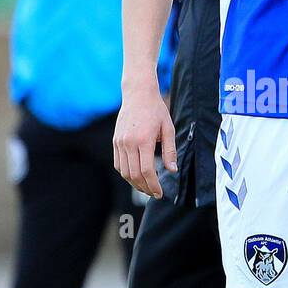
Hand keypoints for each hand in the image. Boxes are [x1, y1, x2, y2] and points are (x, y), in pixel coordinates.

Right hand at [113, 81, 176, 197]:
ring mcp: (119, 142)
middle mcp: (128, 143)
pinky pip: (118, 164)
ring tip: (146, 187)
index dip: (153, 185)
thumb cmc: (156, 110)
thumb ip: (170, 151)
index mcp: (143, 140)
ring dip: (135, 183)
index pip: (146, 170)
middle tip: (154, 193)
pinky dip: (126, 174)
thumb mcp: (168, 129)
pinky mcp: (115, 141)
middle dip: (145, 188)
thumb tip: (172, 170)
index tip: (160, 193)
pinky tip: (136, 176)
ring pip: (124, 172)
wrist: (138, 94)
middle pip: (134, 174)